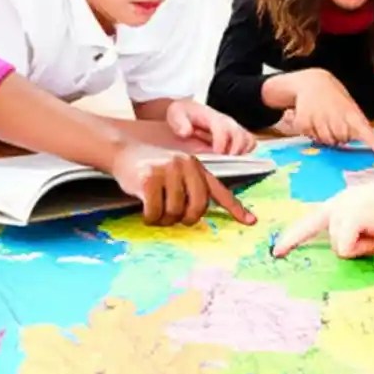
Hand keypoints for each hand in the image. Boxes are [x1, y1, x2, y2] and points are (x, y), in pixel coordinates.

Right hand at [110, 143, 257, 226]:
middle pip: (197, 209)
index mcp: (196, 167)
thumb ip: (189, 188)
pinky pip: (155, 212)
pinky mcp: (150, 178)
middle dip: (184, 219)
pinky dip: (150, 218)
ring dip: (163, 220)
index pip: (219, 191)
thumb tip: (197, 215)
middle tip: (171, 218)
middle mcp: (186, 166)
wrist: (122, 152)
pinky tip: (145, 211)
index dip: (235, 208)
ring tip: (155, 211)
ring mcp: (168, 170)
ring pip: (174, 212)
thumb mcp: (175, 173)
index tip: (251, 221)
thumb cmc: (149, 168)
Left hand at [164, 99, 256, 155]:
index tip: (215, 153)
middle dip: (232, 151)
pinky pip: (250, 143)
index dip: (221, 142)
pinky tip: (233, 158)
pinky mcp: (237, 135)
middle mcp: (227, 122)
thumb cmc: (182, 114)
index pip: (223, 128)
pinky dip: (246, 152)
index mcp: (212, 117)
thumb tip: (186, 132)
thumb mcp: (175, 114)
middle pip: (240, 135)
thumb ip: (179, 122)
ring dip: (241, 152)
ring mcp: (234, 128)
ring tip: (228, 161)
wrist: (187, 112)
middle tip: (222, 162)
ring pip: (248, 140)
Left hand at [272, 177, 373, 257]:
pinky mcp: (349, 219)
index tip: (277, 249)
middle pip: (309, 228)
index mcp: (342, 201)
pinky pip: (345, 248)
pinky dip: (362, 248)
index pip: (311, 219)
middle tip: (276, 253)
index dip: (294, 234)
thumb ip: (359, 227)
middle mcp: (338, 204)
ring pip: (336, 246)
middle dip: (292, 240)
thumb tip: (352, 243)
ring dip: (358, 247)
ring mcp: (342, 210)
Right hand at [291, 70, 373, 162]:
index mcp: (352, 114)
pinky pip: (309, 137)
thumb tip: (360, 146)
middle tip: (333, 121)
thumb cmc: (334, 99)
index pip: (369, 134)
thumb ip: (356, 126)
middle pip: (341, 141)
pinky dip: (310, 131)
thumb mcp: (349, 108)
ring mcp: (320, 118)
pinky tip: (311, 118)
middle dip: (338, 136)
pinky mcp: (304, 121)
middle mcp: (337, 116)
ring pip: (325, 142)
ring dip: (324, 135)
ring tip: (322, 118)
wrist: (312, 82)